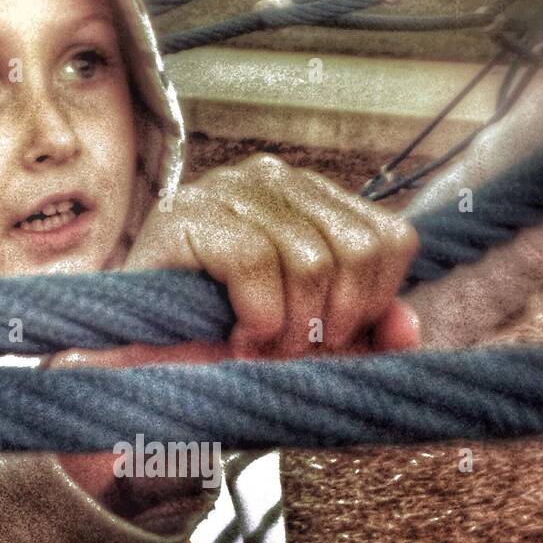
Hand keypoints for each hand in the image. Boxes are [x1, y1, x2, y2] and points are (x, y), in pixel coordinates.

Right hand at [124, 152, 421, 359]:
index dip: (371, 303)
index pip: (390, 239)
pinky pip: (256, 263)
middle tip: (288, 353)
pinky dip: (256, 316)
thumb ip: (363, 334)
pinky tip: (236, 335)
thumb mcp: (306, 341)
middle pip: (358, 253)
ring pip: (312, 262)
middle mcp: (275, 180)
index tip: (329, 339)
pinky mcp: (188, 214)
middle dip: (331, 323)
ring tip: (257, 349)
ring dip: (289, 329)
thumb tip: (409, 330)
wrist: (132, 362)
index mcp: (311, 200)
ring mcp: (229, 189)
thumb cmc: (219, 341)